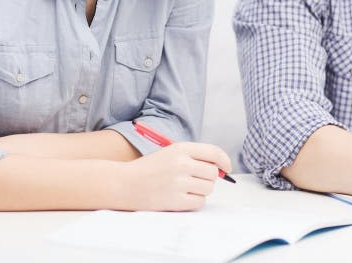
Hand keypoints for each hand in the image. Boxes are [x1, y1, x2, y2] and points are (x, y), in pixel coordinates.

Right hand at [116, 142, 231, 210]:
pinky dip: (194, 202)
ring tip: (185, 189)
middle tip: (196, 180)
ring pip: (208, 189)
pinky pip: (199, 202)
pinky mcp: (175, 201)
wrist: (125, 184)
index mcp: (181, 148)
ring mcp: (178, 183)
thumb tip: (220, 168)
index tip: (226, 168)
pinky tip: (182, 198)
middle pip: (213, 173)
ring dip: (201, 190)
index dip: (224, 160)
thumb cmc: (149, 169)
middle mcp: (181, 164)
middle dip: (208, 178)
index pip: (214, 152)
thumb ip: (194, 157)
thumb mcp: (171, 153)